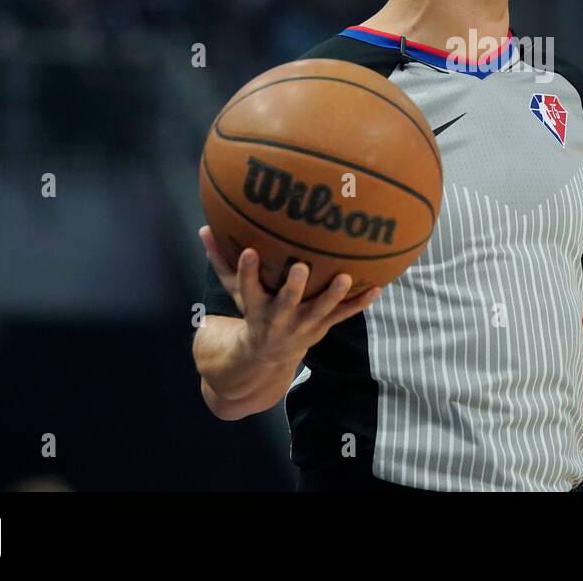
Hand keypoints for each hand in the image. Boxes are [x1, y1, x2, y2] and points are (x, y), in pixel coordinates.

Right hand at [199, 225, 381, 363]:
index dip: (246, 271)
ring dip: (332, 295)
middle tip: (300, 267)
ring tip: (346, 277)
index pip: (247, 287)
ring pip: (320, 310)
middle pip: (286, 303)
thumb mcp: (234, 291)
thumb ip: (220, 260)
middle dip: (293, 287)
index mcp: (255, 306)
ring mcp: (304, 324)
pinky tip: (378, 288)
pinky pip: (344, 315)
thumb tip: (204, 227)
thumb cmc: (252, 310)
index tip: (248, 251)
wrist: (268, 354)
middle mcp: (279, 317)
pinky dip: (360, 303)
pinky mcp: (323, 327)